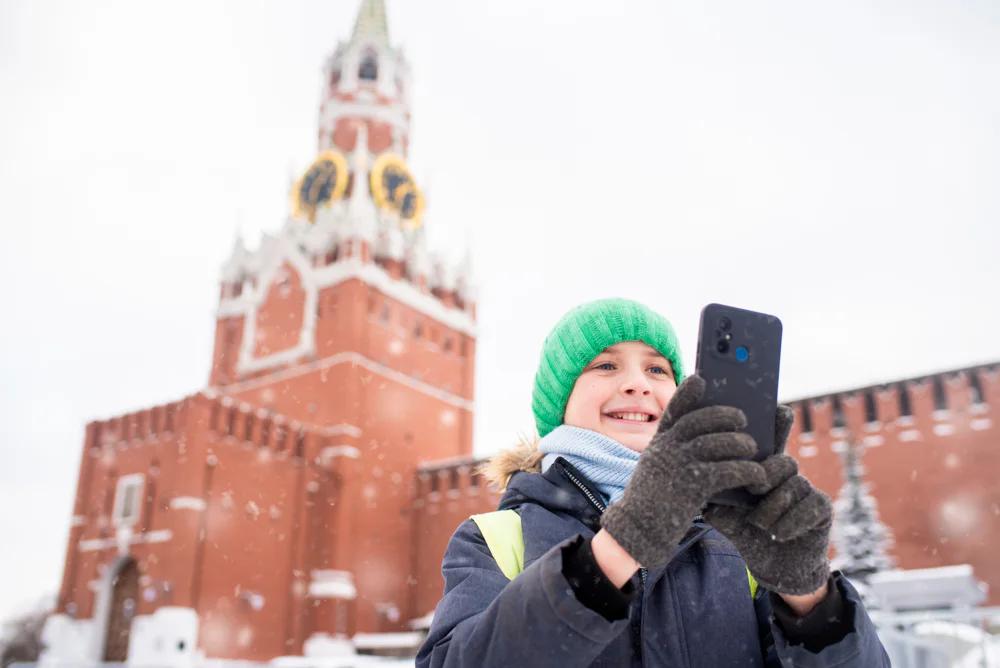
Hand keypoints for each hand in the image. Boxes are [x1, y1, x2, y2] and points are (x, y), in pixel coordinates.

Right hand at [601, 375, 766, 568]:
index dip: (687, 393)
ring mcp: (679, 465)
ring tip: (752, 447)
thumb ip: (672, 453)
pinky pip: (728, 470)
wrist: (635, 531)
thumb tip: (704, 440)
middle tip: (741, 419)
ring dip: (741, 443)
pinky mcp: (693, 486)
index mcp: (658, 443)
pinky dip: (748, 470)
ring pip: (719, 442)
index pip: (674, 410)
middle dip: (725, 416)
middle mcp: (667, 448)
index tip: (700, 380)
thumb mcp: (654, 470)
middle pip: (701, 420)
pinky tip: (758, 476)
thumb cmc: (650, 502)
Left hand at [703, 406, 832, 595]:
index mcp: (763, 469)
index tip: (778, 409)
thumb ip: (715, 496)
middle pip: (782, 461)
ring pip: (794, 485)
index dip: (776, 425)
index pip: (770, 441)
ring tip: (760, 524)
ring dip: (772, 509)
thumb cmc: (747, 532)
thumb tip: (699, 479)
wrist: (772, 565)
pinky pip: (809, 507)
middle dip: (768, 475)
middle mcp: (787, 474)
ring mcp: (807, 489)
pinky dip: (789, 523)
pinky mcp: (823, 508)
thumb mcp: (725, 514)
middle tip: (756, 489)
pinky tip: (778, 534)